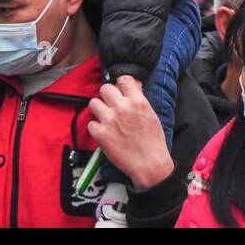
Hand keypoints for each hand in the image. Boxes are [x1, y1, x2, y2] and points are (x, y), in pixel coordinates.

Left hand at [86, 75, 175, 191]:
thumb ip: (140, 100)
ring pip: (94, 102)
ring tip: (105, 118)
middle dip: (107, 96)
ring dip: (99, 109)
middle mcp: (122, 107)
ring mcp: (110, 120)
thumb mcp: (151, 115)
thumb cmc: (153, 142)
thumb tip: (133, 88)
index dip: (120, 85)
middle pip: (105, 88)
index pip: (123, 79)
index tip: (120, 90)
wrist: (150, 165)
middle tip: (111, 105)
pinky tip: (104, 133)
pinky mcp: (101, 134)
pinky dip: (96, 129)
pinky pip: (91, 124)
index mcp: (137, 101)